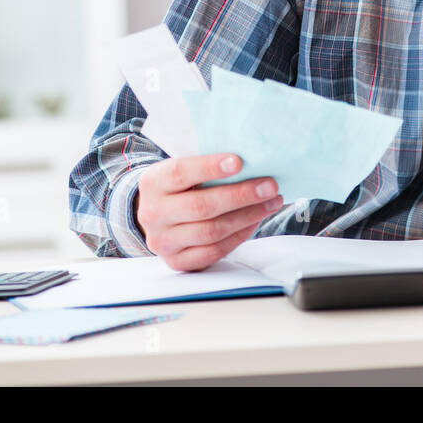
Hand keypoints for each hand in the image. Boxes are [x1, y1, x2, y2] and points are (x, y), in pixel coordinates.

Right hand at [136, 152, 282, 271]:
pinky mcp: (177, 261)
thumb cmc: (180, 187)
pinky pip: (214, 251)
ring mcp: (163, 241)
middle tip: (269, 186)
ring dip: (247, 216)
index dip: (210, 167)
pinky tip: (254, 222)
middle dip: (241, 196)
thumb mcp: (182, 170)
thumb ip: (205, 165)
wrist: (158, 217)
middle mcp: (153, 214)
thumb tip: (249, 161)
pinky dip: (239, 236)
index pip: (180, 173)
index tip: (239, 162)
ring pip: (211, 231)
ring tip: (270, 203)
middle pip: (202, 206)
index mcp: (153, 183)